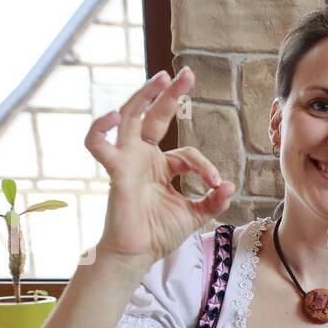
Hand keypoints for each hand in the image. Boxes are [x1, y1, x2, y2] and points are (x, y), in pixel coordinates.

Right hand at [85, 67, 234, 265]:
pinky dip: (100, 129)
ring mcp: (127, 161)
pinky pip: (98, 144)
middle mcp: (142, 157)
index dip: (204, 167)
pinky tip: (114, 116)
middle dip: (170, 95)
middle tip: (186, 73)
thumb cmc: (159, 233)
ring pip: (129, 118)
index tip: (216, 183)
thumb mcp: (194, 215)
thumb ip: (213, 200)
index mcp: (160, 166)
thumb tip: (229, 184)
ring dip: (143, 96)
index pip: (186, 154)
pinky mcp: (114, 171)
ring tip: (161, 78)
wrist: (137, 254)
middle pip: (154, 116)